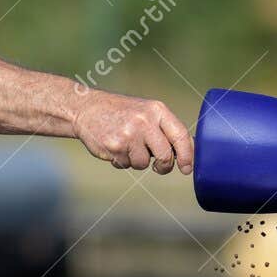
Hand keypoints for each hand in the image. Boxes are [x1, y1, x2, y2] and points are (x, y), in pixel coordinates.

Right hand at [73, 89, 193, 174]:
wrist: (86, 108)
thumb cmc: (121, 112)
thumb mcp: (147, 112)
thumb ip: (166, 129)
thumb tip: (190, 151)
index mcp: (157, 110)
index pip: (181, 135)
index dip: (187, 155)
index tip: (187, 168)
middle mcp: (144, 121)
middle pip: (165, 156)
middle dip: (163, 166)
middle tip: (158, 166)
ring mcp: (129, 134)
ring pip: (144, 164)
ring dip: (137, 161)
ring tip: (127, 145)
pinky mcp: (114, 146)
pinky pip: (126, 165)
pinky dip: (121, 161)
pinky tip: (115, 147)